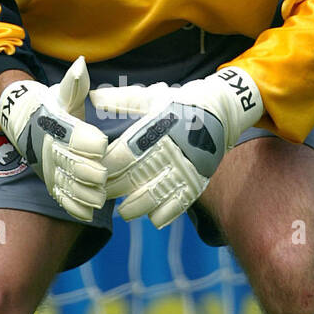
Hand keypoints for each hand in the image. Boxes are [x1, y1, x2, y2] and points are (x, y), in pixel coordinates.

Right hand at [0, 57, 108, 222]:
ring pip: (71, 186)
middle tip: (103, 174)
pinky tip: (89, 212)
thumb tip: (81, 63)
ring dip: (87, 193)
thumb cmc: (51, 106)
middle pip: (77, 167)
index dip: (91, 144)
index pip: (78, 139)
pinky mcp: (51, 182)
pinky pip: (62, 199)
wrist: (23, 122)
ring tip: (101, 195)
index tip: (101, 144)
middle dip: (92, 173)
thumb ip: (74, 83)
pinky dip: (75, 208)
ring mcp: (51, 169)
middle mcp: (53, 151)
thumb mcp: (62, 93)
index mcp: (59, 128)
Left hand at [89, 67, 263, 228]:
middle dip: (112, 189)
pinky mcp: (196, 181)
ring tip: (124, 211)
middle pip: (132, 178)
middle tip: (100, 194)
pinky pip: (177, 205)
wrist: (220, 112)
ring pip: (151, 196)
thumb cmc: (179, 104)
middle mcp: (168, 151)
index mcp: (154, 129)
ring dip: (133, 208)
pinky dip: (162, 215)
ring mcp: (183, 169)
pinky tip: (151, 216)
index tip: (94, 170)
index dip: (105, 166)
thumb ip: (122, 100)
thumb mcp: (152, 98)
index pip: (122, 154)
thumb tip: (93, 97)